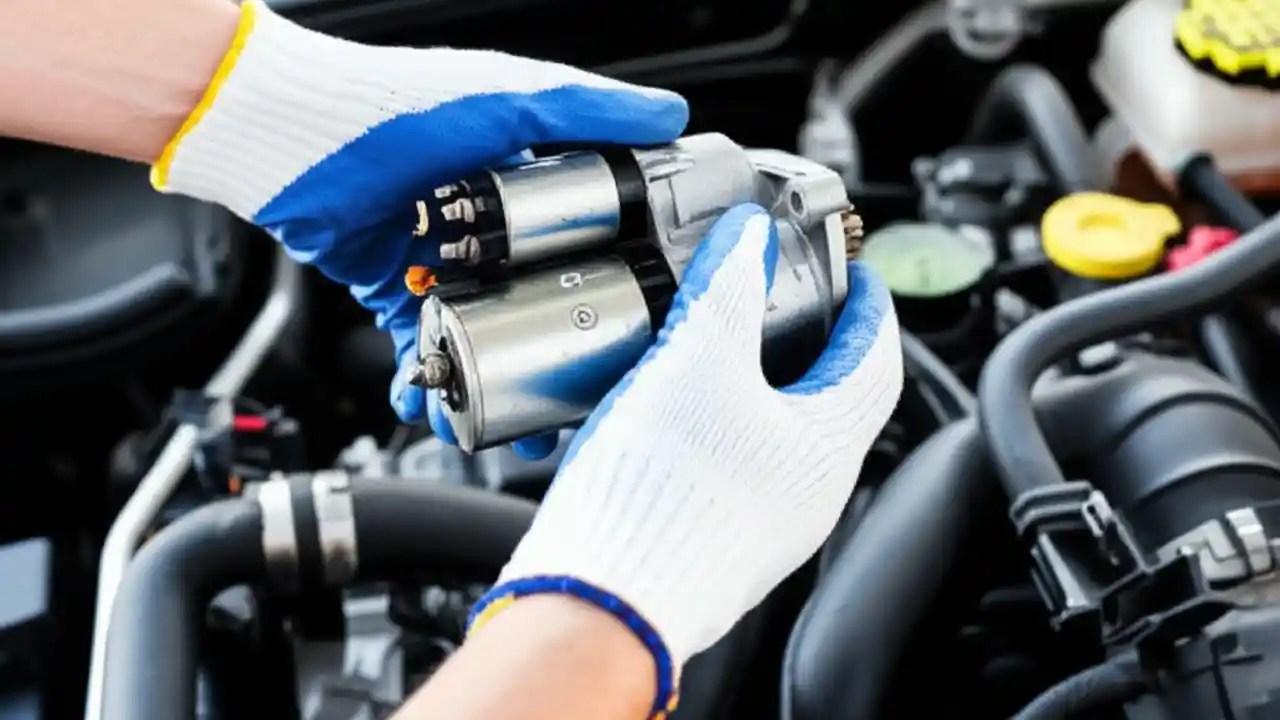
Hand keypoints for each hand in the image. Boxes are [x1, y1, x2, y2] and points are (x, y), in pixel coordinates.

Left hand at [151, 0, 687, 452]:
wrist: (298, 134)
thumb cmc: (398, 107)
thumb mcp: (512, 99)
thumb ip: (592, 112)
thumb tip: (671, 117)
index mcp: (520, 183)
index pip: (581, 244)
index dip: (604, 291)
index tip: (621, 336)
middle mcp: (483, 225)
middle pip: (533, 304)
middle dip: (549, 359)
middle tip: (567, 406)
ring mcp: (438, 259)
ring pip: (478, 335)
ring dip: (487, 383)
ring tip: (501, 429)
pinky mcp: (391, 284)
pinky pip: (416, 343)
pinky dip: (420, 378)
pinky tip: (429, 407)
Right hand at [468, 204, 903, 712]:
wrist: (604, 602)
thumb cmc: (662, 494)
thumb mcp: (698, 358)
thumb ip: (728, 286)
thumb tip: (748, 237)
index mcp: (828, 441)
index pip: (877, 355)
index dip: (868, 305)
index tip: (853, 275)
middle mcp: (810, 490)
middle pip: (832, 396)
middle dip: (813, 341)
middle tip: (788, 300)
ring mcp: (767, 524)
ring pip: (779, 434)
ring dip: (759, 385)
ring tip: (718, 346)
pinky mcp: (719, 542)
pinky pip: (736, 468)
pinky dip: (717, 427)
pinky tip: (670, 415)